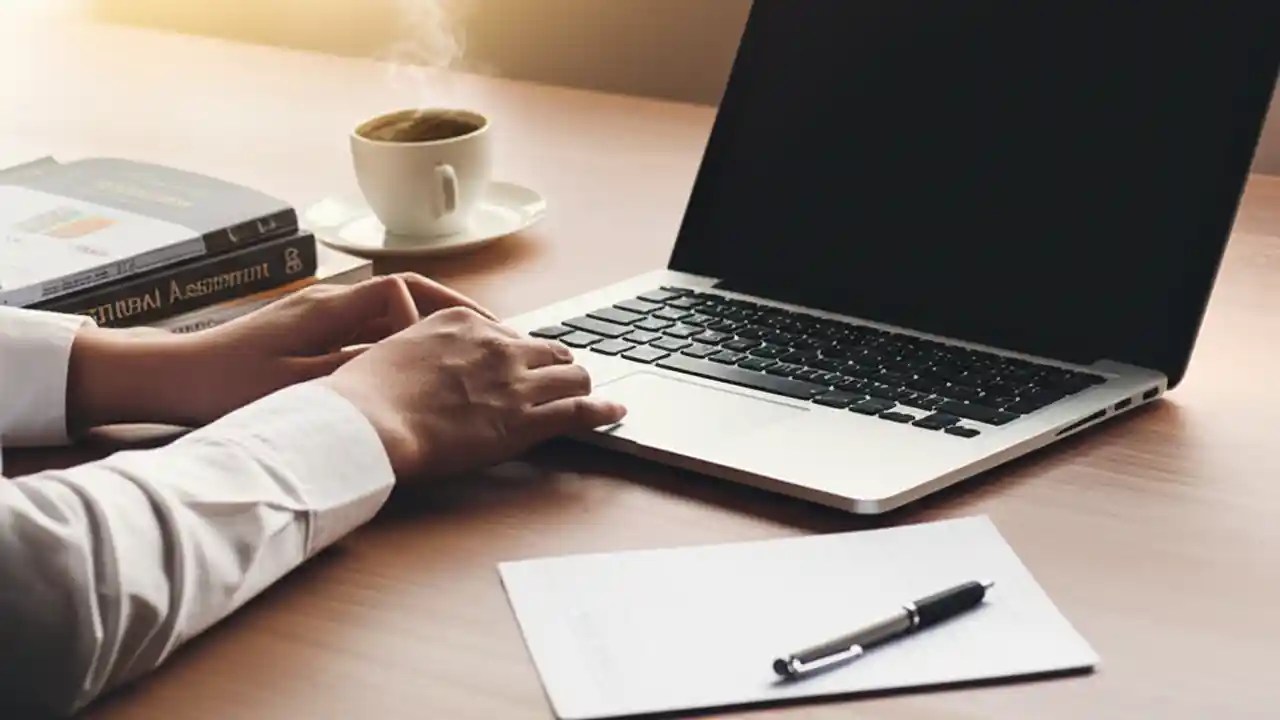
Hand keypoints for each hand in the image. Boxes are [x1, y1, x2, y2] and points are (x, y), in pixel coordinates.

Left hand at [67, 273, 491, 429]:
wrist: (166, 377)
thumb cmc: (224, 386)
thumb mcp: (297, 386)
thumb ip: (356, 370)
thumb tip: (411, 361)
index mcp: (329, 307)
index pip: (401, 290)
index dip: (438, 310)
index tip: (468, 336)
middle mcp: (327, 300)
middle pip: (404, 292)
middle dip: (450, 311)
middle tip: (490, 335)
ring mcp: (316, 313)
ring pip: (388, 310)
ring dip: (427, 326)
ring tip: (462, 351)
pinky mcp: (304, 331)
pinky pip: (368, 327)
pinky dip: (398, 341)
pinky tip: (409, 369)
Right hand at [321, 306, 626, 477]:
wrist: (368, 422)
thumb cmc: (367, 392)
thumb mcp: (395, 348)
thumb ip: (423, 346)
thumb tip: (428, 361)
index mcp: (463, 323)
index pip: (509, 334)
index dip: (520, 354)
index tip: (522, 363)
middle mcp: (496, 345)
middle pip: (548, 351)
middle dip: (555, 367)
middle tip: (560, 381)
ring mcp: (515, 382)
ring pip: (571, 377)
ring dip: (580, 387)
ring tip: (588, 396)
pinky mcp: (526, 420)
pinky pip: (579, 411)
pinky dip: (603, 411)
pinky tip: (615, 412)